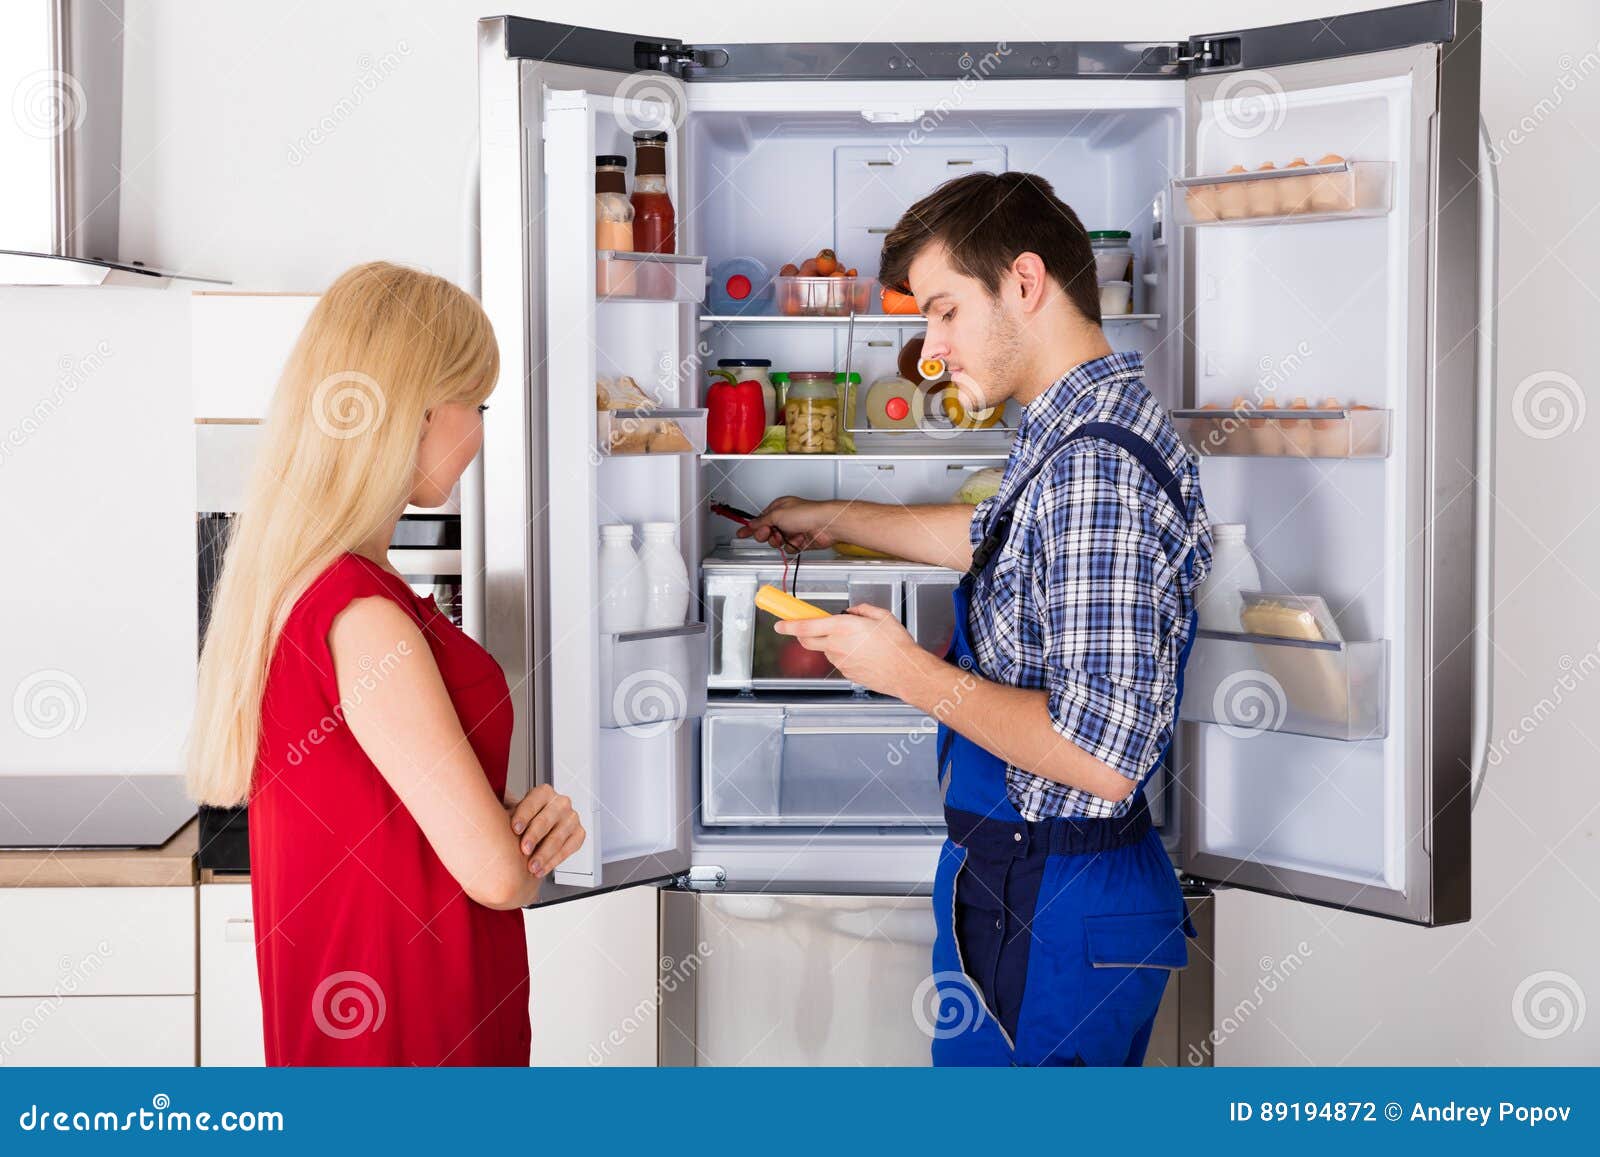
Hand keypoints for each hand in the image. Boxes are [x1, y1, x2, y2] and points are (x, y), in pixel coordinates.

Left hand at [507, 785, 584, 878]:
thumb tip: (481, 813)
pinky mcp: (579, 834)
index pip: (533, 802)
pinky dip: (554, 861)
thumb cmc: (524, 821)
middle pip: (546, 820)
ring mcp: (572, 818)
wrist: (538, 831)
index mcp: (543, 792)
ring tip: (531, 866)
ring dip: (544, 854)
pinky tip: (542, 869)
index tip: (514, 829)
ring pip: (558, 837)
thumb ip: (502, 812)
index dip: (523, 816)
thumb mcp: (512, 812)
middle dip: (534, 836)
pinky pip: (568, 849)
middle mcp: (560, 802)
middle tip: (524, 849)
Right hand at [736, 496, 838, 552]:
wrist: (826, 524)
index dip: (751, 527)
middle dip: (768, 535)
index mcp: (778, 508)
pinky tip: (799, 540)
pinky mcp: (801, 540)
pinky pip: (790, 548)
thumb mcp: (777, 515)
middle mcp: (786, 518)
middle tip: (771, 534)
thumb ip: (762, 521)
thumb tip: (752, 524)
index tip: (741, 533)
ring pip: (778, 542)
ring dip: (782, 541)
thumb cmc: (807, 513)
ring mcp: (793, 530)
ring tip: (787, 536)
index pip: (760, 519)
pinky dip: (793, 545)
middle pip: (767, 532)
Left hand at [774, 603, 927, 698]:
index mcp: (842, 627)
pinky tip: (864, 654)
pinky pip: (839, 661)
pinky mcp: (846, 673)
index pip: (806, 626)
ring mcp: (840, 661)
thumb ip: (862, 610)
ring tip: (859, 642)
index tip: (779, 624)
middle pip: (808, 641)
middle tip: (810, 628)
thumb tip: (852, 611)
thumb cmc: (897, 646)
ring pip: (826, 650)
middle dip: (803, 634)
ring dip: (832, 644)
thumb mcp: (882, 616)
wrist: (905, 672)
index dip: (789, 625)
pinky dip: (845, 655)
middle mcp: (836, 645)